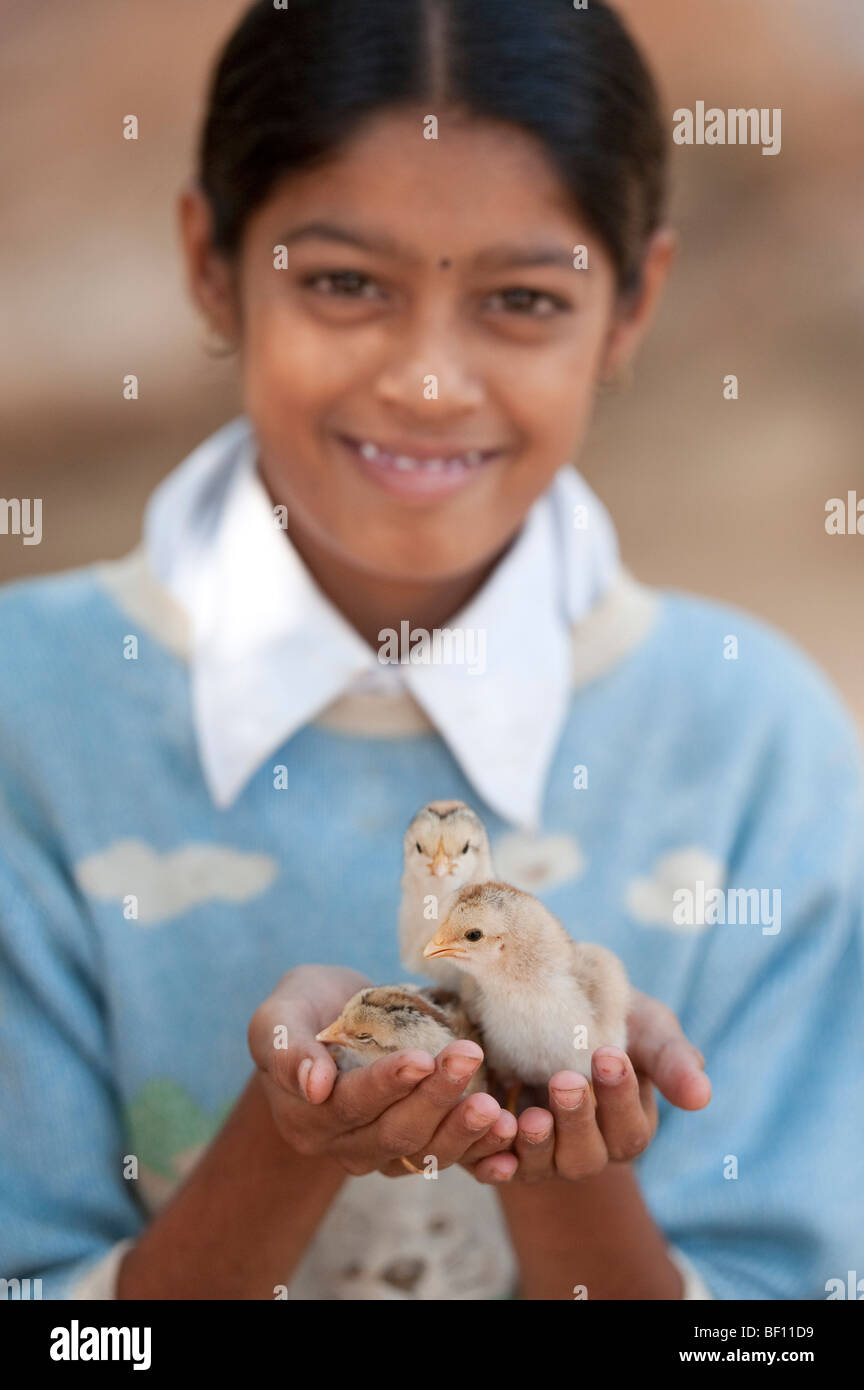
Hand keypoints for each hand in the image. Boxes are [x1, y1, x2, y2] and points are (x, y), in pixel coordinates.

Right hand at [248, 965, 516, 1182]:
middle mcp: (342, 1145)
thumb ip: (285, 1047)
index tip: (421, 1058)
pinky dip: (480, 1151)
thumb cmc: (302, 1006)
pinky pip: (448, 1156)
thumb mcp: (279, 1015)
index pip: (350, 1106)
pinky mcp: (415, 1147)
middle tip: (468, 1057)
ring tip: (496, 1106)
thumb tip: (312, 1084)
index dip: (386, 1086)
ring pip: (425, 1151)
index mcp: (306, 1117)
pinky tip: (509, 1137)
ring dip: (463, 1130)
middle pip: (394, 1132)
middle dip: (435, 1098)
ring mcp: (381, 1152)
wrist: (331, 1016)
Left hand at [509, 988, 710, 1182]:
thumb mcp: (647, 1029)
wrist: (545, 1007)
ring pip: (544, 1165)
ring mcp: (544, 1154)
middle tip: (566, 1080)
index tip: (609, 1056)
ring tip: (532, 1111)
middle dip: (578, 1120)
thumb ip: (674, 1060)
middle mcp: (589, 1150)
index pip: (631, 1130)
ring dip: (539, 1142)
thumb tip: (702, 1097)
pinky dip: (494, 1153)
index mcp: (628, 1126)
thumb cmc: (610, 1019)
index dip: (620, 1098)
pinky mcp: (501, 1148)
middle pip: (588, 1156)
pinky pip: (496, 1163)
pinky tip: (494, 1124)